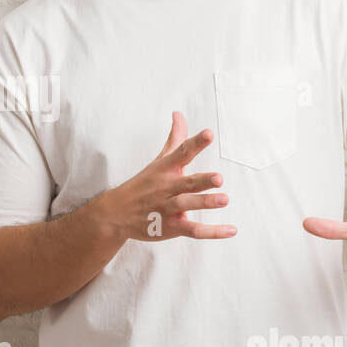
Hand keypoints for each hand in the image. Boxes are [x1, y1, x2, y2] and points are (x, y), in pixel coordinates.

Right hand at [99, 111, 236, 242]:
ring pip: (186, 205)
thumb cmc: (143, 184)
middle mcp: (166, 187)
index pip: (181, 153)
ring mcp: (167, 208)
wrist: (116, 214)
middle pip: (185, 182)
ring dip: (205, 203)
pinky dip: (212, 232)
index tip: (209, 133)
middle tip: (218, 178)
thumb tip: (179, 113)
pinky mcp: (171, 227)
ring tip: (224, 199)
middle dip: (201, 180)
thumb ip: (175, 139)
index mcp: (165, 169)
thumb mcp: (159, 161)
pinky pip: (192, 230)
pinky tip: (231, 230)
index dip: (196, 143)